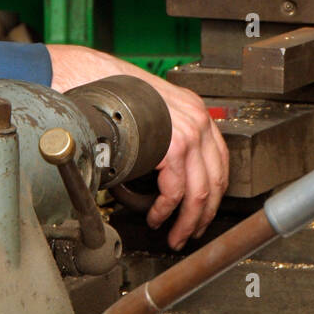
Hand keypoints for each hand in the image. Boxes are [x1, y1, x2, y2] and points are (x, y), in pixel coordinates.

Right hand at [45, 44, 228, 249]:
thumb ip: (166, 137)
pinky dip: (166, 210)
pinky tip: (157, 217)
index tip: (203, 212)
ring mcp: (189, 132)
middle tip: (191, 233)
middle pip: (215, 180)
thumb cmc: (115, 95)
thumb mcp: (153, 113)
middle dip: (203, 215)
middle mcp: (198, 121)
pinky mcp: (174, 146)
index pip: (219, 161)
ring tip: (175, 235)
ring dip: (187, 221)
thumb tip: (165, 174)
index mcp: (196, 113)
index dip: (213, 194)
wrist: (93, 78)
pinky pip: (176, 190)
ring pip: (199, 191)